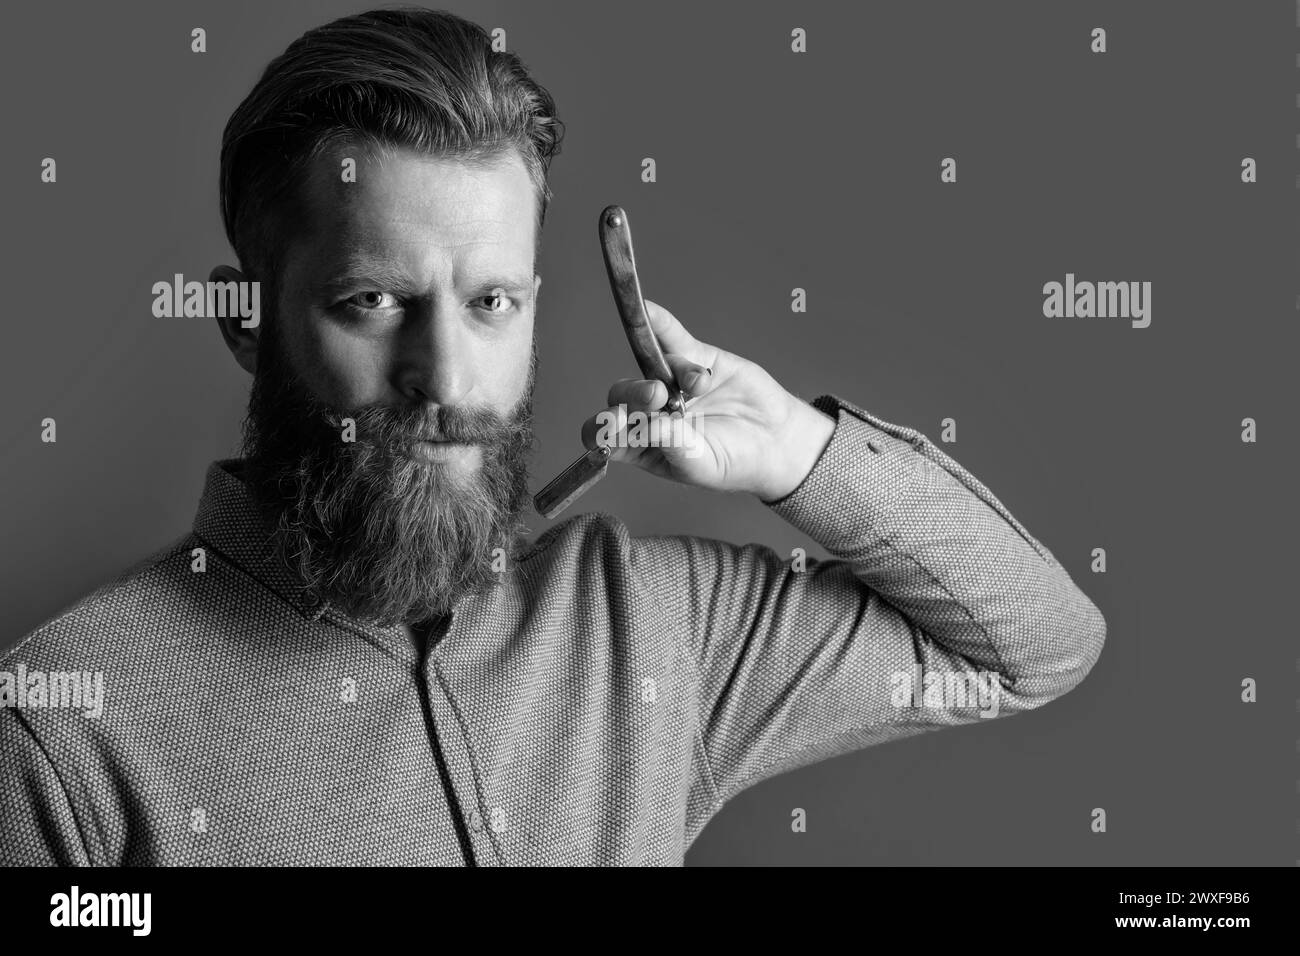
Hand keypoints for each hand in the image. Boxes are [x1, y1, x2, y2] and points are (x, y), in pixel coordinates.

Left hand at [579, 300, 835, 500]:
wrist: (775, 440)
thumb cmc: (733, 462)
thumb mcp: (699, 464)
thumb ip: (669, 443)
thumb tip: (644, 424)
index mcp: (641, 445)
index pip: (602, 434)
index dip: (599, 428)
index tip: (614, 424)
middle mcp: (649, 413)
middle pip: (621, 396)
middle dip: (633, 395)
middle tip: (658, 398)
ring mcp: (670, 385)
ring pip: (647, 368)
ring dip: (663, 373)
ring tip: (695, 386)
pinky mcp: (694, 359)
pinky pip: (671, 339)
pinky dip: (660, 325)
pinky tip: (648, 310)